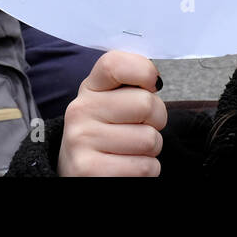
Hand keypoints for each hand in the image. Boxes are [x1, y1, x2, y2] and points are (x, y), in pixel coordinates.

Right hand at [58, 50, 165, 176]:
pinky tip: (129, 167)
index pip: (115, 64)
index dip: (144, 71)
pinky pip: (145, 167)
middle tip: (143, 127)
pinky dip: (148, 170)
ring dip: (152, 149)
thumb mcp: (110, 102)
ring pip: (149, 139)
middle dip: (157, 119)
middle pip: (146, 104)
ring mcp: (82, 141)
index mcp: (90, 88)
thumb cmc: (106, 133)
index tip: (152, 85)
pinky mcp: (90, 171)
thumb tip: (154, 80)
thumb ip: (131, 85)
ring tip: (132, 150)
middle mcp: (80, 111)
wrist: (79, 172)